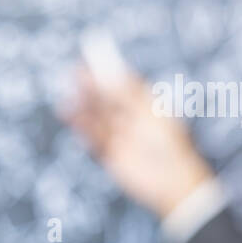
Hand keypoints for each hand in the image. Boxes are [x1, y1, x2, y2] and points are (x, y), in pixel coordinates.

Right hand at [62, 67, 214, 219]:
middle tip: (74, 74)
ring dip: (84, 108)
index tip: (90, 62)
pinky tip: (73, 117)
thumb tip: (108, 73)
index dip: (107, 74)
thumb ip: (127, 94)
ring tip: (68, 98)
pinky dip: (84, 128)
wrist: (173, 181)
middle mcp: (135, 122)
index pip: (125, 86)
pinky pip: (96, 140)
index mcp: (148, 108)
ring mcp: (124, 139)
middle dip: (92, 89)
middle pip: (109, 101)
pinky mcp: (114, 157)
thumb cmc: (169, 144)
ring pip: (100, 120)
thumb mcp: (148, 113)